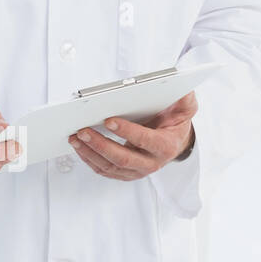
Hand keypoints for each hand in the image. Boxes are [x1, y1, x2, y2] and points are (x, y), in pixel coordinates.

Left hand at [69, 91, 196, 180]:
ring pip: (110, 167)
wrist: (173, 141)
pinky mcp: (125, 173)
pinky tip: (78, 147)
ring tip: (75, 138)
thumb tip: (183, 88)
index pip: (146, 141)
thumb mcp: (185, 108)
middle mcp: (151, 163)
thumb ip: (185, 98)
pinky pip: (104, 170)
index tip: (109, 120)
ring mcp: (137, 170)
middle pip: (123, 158)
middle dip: (101, 145)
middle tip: (83, 131)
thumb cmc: (174, 122)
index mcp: (166, 146)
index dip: (127, 132)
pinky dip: (89, 159)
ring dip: (90, 153)